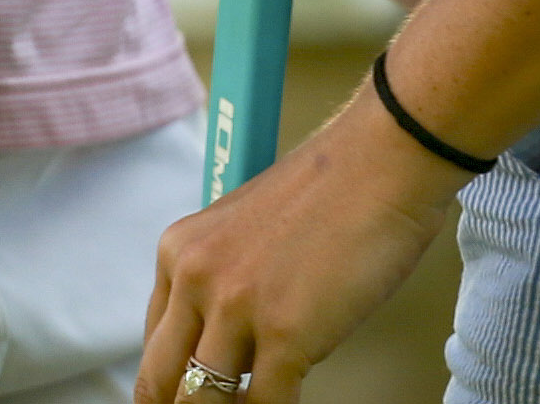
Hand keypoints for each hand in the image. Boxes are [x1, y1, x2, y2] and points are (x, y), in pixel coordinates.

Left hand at [134, 87, 466, 403]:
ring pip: (203, 401)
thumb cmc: (336, 193)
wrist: (385, 160)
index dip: (169, 383)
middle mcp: (195, 277)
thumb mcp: (246, 230)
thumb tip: (227, 347)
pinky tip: (291, 402)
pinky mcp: (286, 333)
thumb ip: (224, 282)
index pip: (154, 344)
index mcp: (179, 251)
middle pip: (160, 380)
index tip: (187, 396)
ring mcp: (238, 306)